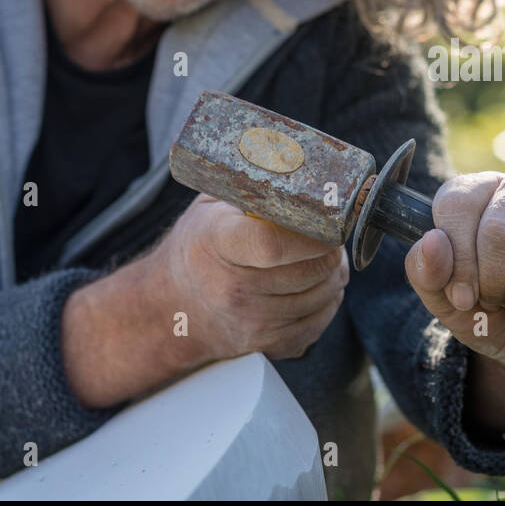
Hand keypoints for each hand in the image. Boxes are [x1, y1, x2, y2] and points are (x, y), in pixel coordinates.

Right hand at [149, 192, 348, 361]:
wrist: (171, 309)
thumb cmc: (198, 247)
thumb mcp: (211, 206)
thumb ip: (252, 186)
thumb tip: (299, 160)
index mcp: (217, 244)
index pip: (274, 243)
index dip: (314, 233)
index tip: (330, 220)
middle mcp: (233, 289)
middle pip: (313, 269)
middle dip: (332, 248)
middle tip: (327, 234)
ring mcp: (253, 323)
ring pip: (326, 293)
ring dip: (334, 272)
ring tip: (318, 256)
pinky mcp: (271, 345)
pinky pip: (323, 319)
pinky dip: (328, 299)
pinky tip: (312, 284)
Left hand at [404, 173, 504, 391]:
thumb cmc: (491, 313)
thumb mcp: (447, 300)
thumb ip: (426, 272)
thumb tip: (432, 242)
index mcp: (488, 190)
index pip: (458, 201)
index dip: (455, 259)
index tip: (461, 295)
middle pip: (501, 231)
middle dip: (492, 285)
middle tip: (498, 301)